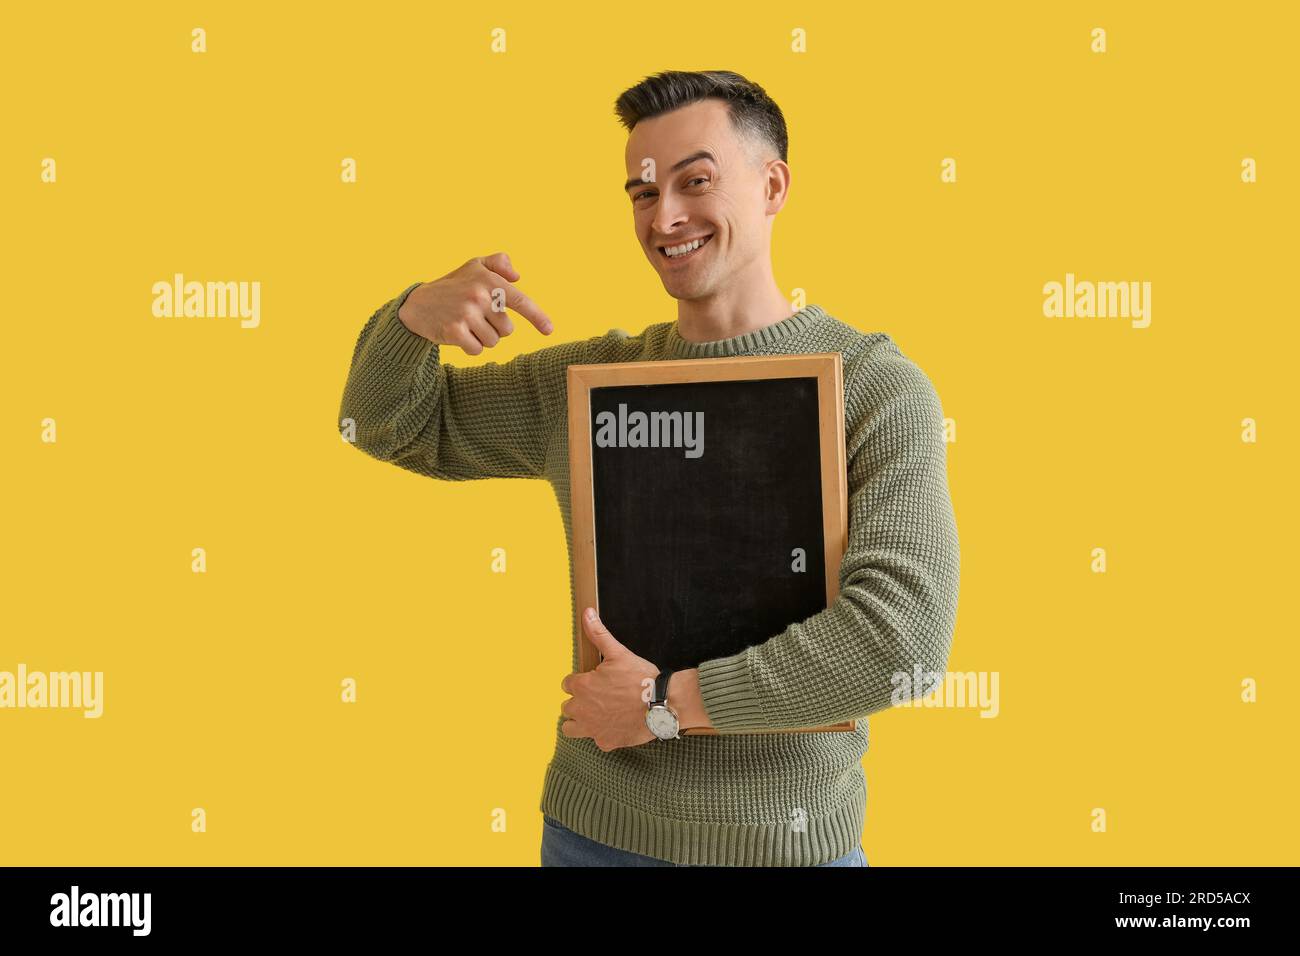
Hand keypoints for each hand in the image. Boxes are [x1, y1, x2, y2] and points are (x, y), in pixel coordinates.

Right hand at [396, 252, 552, 354]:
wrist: (417, 304)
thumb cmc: (453, 285)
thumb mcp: (474, 266)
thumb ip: (498, 263)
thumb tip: (518, 277)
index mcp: (488, 280)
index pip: (520, 301)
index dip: (537, 317)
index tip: (549, 330)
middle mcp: (479, 295)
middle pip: (507, 330)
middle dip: (495, 328)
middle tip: (476, 317)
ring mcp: (466, 313)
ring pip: (493, 341)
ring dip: (482, 338)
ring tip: (467, 324)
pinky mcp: (455, 331)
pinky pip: (477, 350)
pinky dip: (470, 347)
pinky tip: (458, 334)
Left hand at [560, 608, 658, 751]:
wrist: (662, 703)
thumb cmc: (640, 678)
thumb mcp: (618, 652)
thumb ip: (598, 634)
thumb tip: (587, 613)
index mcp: (582, 686)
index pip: (566, 685)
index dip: (579, 682)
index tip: (593, 682)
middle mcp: (582, 709)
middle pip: (567, 707)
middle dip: (579, 701)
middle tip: (597, 698)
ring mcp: (592, 728)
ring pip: (570, 728)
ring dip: (579, 722)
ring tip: (595, 715)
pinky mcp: (605, 741)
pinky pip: (595, 740)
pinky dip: (602, 734)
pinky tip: (615, 726)